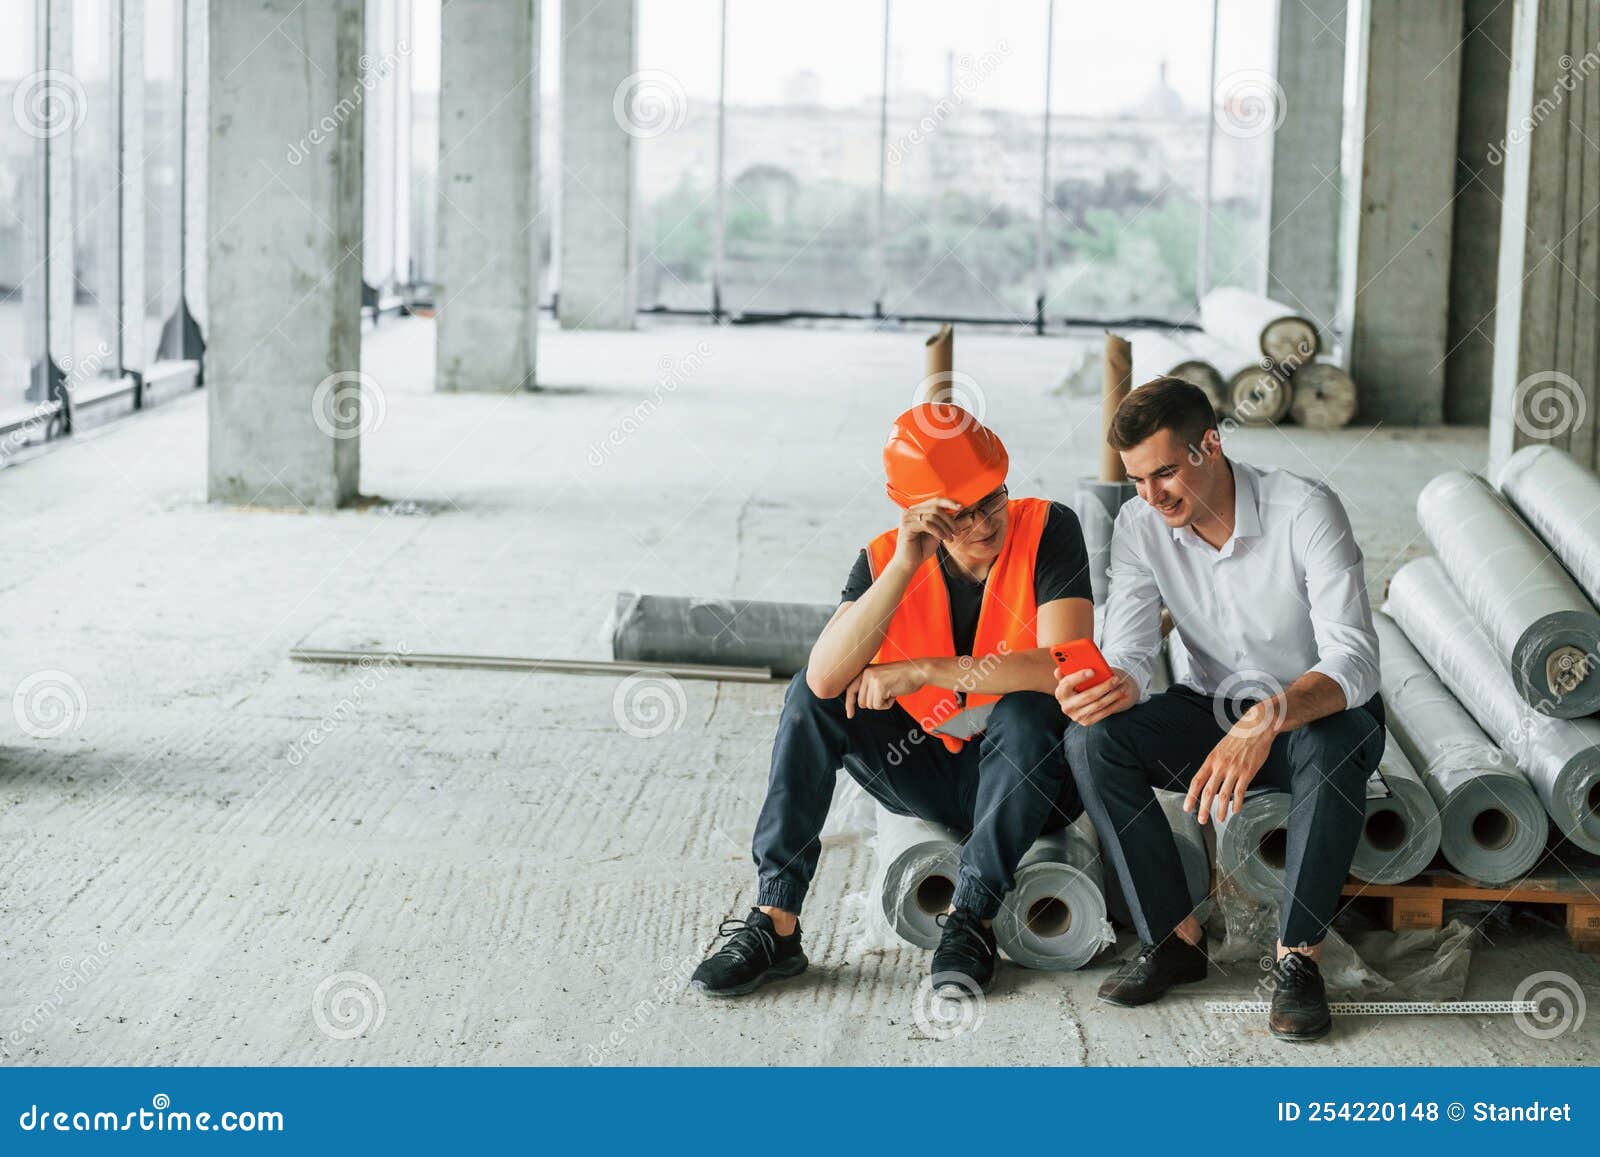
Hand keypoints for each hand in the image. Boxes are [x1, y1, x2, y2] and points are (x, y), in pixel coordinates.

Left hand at [844, 661, 926, 717]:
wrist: (917, 671)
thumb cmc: (901, 677)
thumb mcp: (880, 677)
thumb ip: (868, 686)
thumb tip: (860, 703)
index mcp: (864, 671)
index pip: (850, 690)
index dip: (849, 704)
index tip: (850, 715)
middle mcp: (866, 674)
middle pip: (861, 702)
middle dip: (874, 703)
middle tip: (886, 695)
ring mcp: (872, 680)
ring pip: (870, 705)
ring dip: (882, 703)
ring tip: (891, 691)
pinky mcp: (880, 687)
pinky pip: (878, 706)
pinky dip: (887, 705)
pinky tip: (894, 694)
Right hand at [890, 498, 961, 571]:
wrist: (909, 563)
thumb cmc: (922, 548)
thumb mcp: (937, 532)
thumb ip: (944, 521)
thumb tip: (956, 510)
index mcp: (916, 510)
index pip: (934, 501)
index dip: (948, 502)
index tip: (960, 507)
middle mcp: (910, 511)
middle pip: (935, 507)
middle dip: (949, 519)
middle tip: (957, 531)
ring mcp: (907, 518)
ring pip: (933, 516)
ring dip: (945, 527)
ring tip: (950, 538)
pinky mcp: (907, 526)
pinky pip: (927, 525)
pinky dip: (939, 532)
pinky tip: (944, 539)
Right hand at [1055, 666, 1136, 725]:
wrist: (1082, 701)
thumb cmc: (1078, 684)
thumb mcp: (1073, 677)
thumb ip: (1070, 671)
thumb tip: (1059, 670)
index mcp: (1060, 692)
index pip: (1067, 683)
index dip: (1079, 677)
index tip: (1092, 671)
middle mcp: (1066, 706)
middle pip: (1087, 695)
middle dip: (1104, 686)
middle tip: (1116, 679)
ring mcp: (1076, 716)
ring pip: (1098, 704)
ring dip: (1113, 695)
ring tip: (1123, 687)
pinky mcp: (1086, 722)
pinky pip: (1103, 713)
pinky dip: (1115, 704)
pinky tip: (1123, 696)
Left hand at [1185, 705, 1277, 823]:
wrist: (1256, 727)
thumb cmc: (1238, 737)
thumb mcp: (1220, 748)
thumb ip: (1214, 763)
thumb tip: (1209, 778)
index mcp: (1211, 760)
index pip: (1197, 781)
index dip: (1190, 796)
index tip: (1187, 807)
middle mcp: (1220, 766)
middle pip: (1208, 791)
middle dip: (1203, 808)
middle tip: (1202, 821)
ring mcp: (1234, 770)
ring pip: (1224, 795)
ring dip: (1221, 810)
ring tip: (1220, 819)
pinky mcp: (1247, 772)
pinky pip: (1240, 792)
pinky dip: (1237, 803)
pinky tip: (1235, 810)